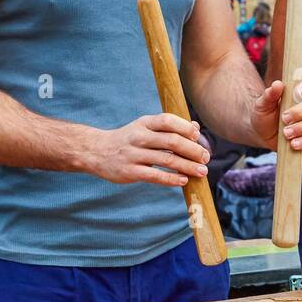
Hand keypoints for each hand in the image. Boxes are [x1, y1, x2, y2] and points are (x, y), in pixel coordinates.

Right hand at [94, 113, 211, 186]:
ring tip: (201, 171)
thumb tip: (196, 129)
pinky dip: (171, 179)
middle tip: (206, 157)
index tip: (198, 137)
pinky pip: (155, 176)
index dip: (185, 128)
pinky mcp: (130, 172)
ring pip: (166, 160)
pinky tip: (183, 181)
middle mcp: (139, 137)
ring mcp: (134, 155)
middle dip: (192, 150)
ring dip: (187, 166)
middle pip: (171, 141)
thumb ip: (169, 128)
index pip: (167, 121)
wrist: (96, 152)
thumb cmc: (128, 139)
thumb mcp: (144, 128)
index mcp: (144, 123)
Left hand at [250, 69, 301, 150]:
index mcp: (298, 90)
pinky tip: (293, 144)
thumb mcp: (262, 104)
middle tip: (284, 118)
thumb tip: (277, 84)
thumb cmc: (264, 114)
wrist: (261, 133)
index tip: (298, 93)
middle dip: (300, 111)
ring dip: (300, 127)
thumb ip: (269, 95)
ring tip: (285, 133)